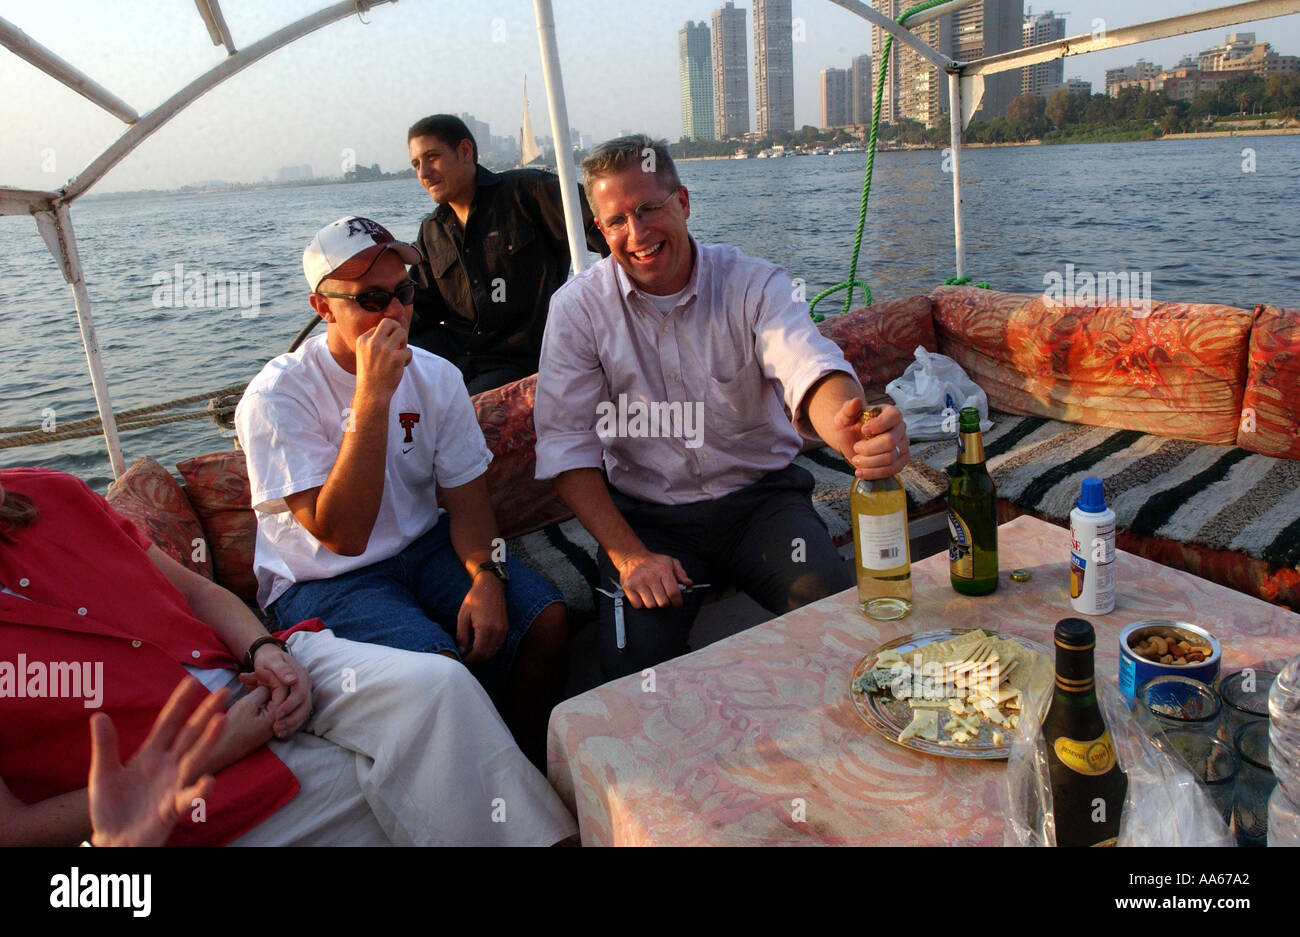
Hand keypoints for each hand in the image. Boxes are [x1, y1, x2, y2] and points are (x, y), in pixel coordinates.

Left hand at [88, 677, 227, 846]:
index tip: (193, 680)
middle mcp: (167, 766)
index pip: (168, 723)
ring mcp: (173, 785)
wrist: (111, 841)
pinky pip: (188, 798)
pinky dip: (199, 791)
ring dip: (209, 740)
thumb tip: (99, 714)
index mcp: (151, 754)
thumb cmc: (110, 807)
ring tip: (222, 721)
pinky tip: (209, 780)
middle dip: (206, 713)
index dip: (180, 702)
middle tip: (225, 691)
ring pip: (195, 759)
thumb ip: (105, 745)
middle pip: (190, 734)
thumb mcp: (102, 773)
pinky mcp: (172, 808)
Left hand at [237, 644, 312, 737]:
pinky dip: (292, 726)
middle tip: (276, 728)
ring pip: (304, 712)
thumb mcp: (271, 661)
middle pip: (305, 705)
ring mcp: (304, 694)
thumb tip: (292, 680)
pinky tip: (281, 733)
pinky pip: (300, 716)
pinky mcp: (300, 702)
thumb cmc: (268, 661)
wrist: (268, 661)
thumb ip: (281, 669)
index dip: (290, 705)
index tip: (277, 715)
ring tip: (278, 733)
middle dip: (292, 718)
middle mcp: (305, 685)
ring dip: (292, 724)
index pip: (300, 692)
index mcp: (300, 675)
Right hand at [354, 317, 411, 397]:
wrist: (371, 393)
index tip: (385, 349)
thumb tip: (394, 328)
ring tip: (399, 354)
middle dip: (397, 330)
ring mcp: (385, 349)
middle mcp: (372, 342)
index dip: (386, 336)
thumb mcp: (365, 353)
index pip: (379, 326)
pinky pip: (409, 350)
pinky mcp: (396, 358)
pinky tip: (401, 365)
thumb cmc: (370, 374)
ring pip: (402, 332)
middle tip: (398, 343)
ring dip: (404, 343)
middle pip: (390, 322)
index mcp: (362, 340)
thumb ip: (375, 341)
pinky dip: (408, 358)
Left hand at [457, 574, 508, 663]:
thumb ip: (462, 635)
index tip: (462, 658)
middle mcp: (497, 631)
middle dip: (475, 659)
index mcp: (485, 628)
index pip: (478, 652)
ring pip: (493, 651)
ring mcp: (503, 630)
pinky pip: (498, 645)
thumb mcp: (463, 616)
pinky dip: (489, 649)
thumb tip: (462, 650)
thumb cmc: (474, 599)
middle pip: (487, 654)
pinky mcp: (505, 628)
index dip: (469, 659)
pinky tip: (480, 644)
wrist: (491, 586)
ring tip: (471, 651)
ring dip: (483, 654)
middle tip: (465, 656)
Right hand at [614, 550, 690, 609]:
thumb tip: (688, 583)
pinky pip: (638, 605)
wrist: (632, 556)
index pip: (673, 593)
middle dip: (665, 602)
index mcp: (663, 570)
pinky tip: (643, 595)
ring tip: (652, 595)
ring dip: (653, 603)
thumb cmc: (653, 561)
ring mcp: (638, 583)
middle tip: (663, 597)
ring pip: (650, 605)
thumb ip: (681, 573)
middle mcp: (650, 577)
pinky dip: (641, 603)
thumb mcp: (670, 562)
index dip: (677, 602)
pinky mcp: (628, 588)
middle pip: (663, 602)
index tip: (677, 604)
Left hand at [833, 400, 909, 479]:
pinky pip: (892, 470)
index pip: (893, 417)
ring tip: (856, 460)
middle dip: (868, 448)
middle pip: (890, 441)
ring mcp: (903, 445)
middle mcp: (900, 428)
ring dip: (869, 462)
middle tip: (855, 448)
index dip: (878, 425)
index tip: (863, 430)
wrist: (852, 441)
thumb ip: (848, 409)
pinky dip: (874, 473)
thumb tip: (856, 401)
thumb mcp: (844, 417)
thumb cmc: (850, 426)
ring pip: (890, 458)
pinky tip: (860, 472)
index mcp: (890, 413)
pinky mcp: (901, 460)